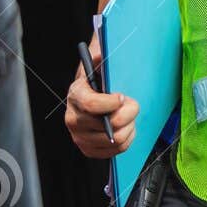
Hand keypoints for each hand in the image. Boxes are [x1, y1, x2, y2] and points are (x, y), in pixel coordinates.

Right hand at [64, 32, 139, 158]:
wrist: (97, 91)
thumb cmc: (102, 76)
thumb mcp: (101, 60)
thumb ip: (101, 55)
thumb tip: (100, 54)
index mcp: (76, 94)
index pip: (91, 105)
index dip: (111, 103)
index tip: (122, 96)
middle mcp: (73, 118)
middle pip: (108, 126)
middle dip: (127, 115)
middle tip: (132, 104)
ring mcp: (80, 136)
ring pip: (115, 140)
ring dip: (129, 128)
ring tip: (130, 116)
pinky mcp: (89, 149)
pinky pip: (115, 152)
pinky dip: (127, 140)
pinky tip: (127, 128)